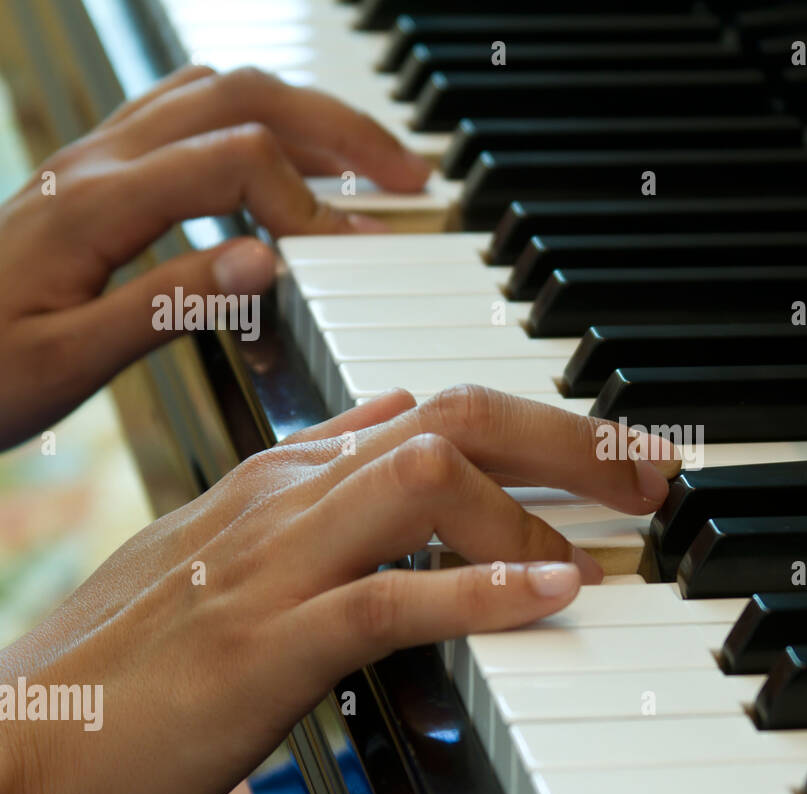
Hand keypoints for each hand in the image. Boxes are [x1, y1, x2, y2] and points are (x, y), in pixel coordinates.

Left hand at [0, 64, 430, 448]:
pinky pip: (186, 112)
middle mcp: (96, 162)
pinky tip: (284, 156)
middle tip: (407, 174)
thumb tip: (266, 262)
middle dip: (340, 130)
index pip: (238, 160)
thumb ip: (170, 304)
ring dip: (305, 115)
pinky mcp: (94, 173)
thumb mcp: (69, 359)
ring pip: (219, 92)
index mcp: (94, 204)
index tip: (349, 256)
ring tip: (367, 160)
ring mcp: (93, 158)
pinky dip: (254, 122)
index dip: (309, 203)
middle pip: (243, 98)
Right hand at [0, 386, 676, 793]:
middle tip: (648, 472)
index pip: (436, 410)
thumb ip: (312, 478)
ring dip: (537, 512)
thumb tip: (394, 417)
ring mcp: (272, 566)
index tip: (614, 451)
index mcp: (283, 477)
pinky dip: (481, 590)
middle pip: (454, 419)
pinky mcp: (262, 645)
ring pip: (429, 481)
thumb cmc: (123, 659)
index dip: (542, 423)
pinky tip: (550, 596)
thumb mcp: (220, 545)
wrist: (13, 742)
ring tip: (606, 547)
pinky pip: (389, 597)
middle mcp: (285, 499)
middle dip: (568, 437)